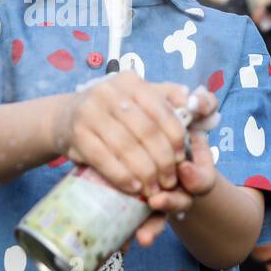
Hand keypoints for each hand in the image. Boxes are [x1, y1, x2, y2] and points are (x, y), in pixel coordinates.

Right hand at [55, 73, 189, 199]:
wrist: (65, 118)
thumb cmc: (114, 112)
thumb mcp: (140, 99)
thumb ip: (171, 101)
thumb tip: (204, 106)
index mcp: (131, 81)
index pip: (163, 111)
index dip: (176, 138)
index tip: (181, 160)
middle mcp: (109, 91)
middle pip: (147, 131)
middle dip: (162, 161)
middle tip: (169, 182)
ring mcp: (90, 111)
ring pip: (127, 147)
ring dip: (144, 173)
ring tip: (154, 189)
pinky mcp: (77, 133)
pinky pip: (104, 158)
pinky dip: (121, 176)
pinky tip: (133, 188)